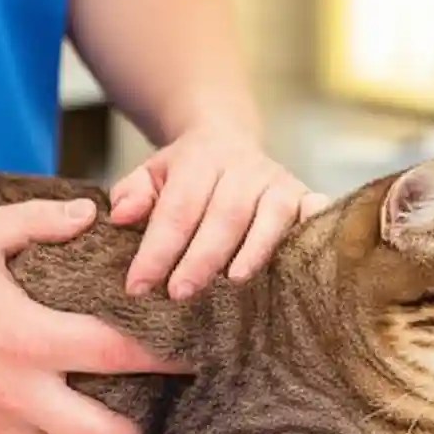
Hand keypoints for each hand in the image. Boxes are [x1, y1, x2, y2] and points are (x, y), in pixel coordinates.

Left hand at [110, 126, 328, 299]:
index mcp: (200, 159)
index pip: (177, 209)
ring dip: (253, 251)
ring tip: (234, 282)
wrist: (228, 140)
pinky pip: (313, 216)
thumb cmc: (184, 174)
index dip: (157, 250)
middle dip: (201, 257)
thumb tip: (120, 216)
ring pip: (270, 217)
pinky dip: (310, 235)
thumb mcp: (151, 174)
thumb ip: (132, 194)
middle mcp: (243, 168)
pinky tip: (299, 266)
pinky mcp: (305, 195)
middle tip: (178, 293)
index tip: (137, 286)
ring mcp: (279, 182)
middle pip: (224, 216)